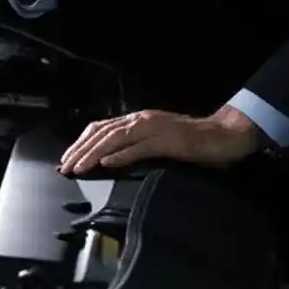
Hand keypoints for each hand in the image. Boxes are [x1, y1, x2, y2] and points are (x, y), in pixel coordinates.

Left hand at [58, 105, 264, 174]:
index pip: (100, 128)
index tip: (67, 159)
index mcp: (137, 120)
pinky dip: (121, 154)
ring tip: (78, 167)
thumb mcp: (157, 141)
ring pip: (115, 138)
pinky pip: (139, 147)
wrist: (223, 135)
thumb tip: (109, 159)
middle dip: (80, 150)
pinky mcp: (167, 141)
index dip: (81, 143)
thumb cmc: (191, 142)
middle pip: (102, 133)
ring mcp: (153, 129)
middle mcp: (141, 120)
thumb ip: (135, 146)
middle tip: (65, 167)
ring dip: (93, 153)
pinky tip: (107, 163)